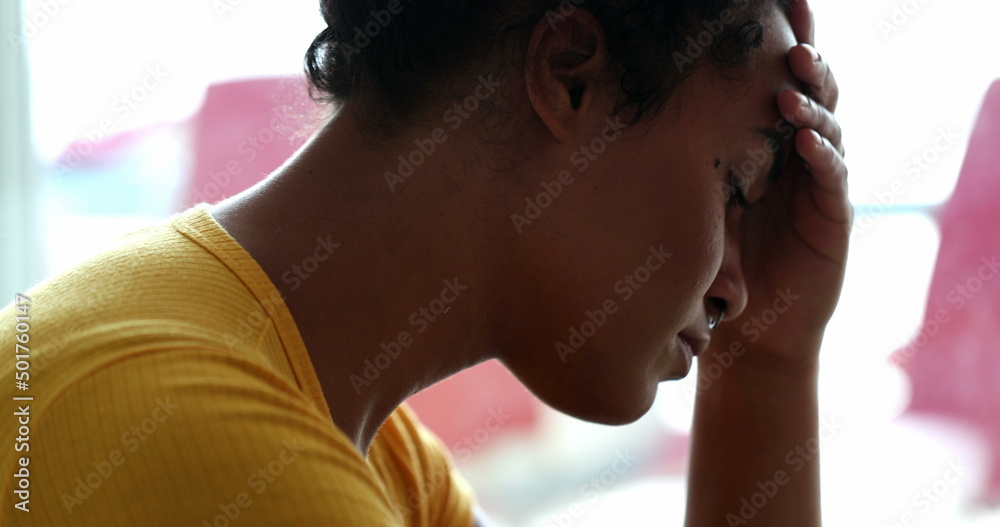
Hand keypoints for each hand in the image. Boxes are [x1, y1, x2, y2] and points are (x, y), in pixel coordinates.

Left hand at [712, 0, 851, 360]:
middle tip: (792, 32)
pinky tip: (807, 141)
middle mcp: (796, 156)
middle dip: (805, 59)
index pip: (776, 87)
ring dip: (812, 103)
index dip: (778, 50)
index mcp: (767, 145)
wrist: (749, 326)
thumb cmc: (719, 261)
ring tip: (793, 81)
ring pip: (827, 128)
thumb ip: (690, 167)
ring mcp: (818, 184)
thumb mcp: (699, 205)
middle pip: (811, 94)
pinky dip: (822, 157)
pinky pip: (833, 180)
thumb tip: (634, 121)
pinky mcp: (833, 218)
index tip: (770, 11)